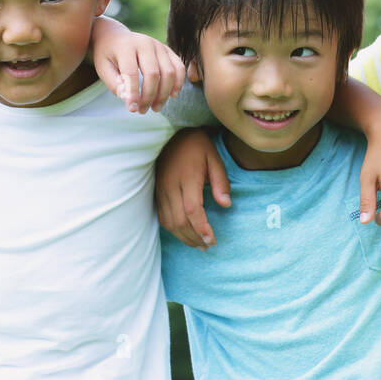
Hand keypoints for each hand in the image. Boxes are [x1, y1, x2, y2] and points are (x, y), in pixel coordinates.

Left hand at [89, 16, 185, 112]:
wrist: (115, 36)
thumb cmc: (107, 55)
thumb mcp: (103, 68)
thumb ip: (115, 83)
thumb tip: (129, 99)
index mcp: (126, 46)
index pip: (131, 73)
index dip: (133, 93)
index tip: (132, 109)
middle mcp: (145, 43)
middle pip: (153, 74)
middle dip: (149, 96)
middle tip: (142, 111)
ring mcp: (158, 45)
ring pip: (169, 72)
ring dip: (164, 94)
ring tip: (155, 108)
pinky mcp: (167, 49)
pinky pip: (179, 66)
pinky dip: (178, 82)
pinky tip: (172, 96)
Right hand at [154, 128, 230, 247]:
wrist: (171, 133)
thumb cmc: (197, 146)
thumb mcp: (214, 158)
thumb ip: (221, 182)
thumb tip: (226, 205)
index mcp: (186, 177)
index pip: (192, 210)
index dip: (201, 229)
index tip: (212, 240)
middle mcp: (170, 185)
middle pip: (179, 221)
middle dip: (194, 238)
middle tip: (208, 245)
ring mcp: (160, 190)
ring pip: (168, 222)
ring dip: (183, 237)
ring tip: (198, 244)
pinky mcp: (155, 192)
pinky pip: (162, 217)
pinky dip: (173, 229)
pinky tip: (185, 233)